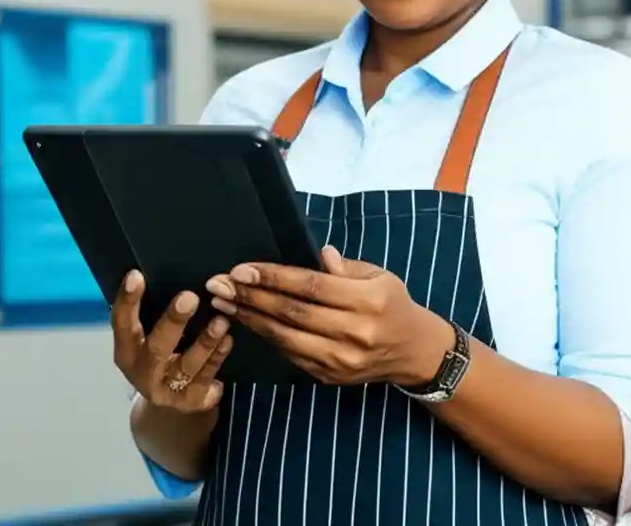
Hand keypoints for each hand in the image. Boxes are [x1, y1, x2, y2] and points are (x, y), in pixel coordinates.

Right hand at [112, 270, 232, 412]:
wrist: (170, 407)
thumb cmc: (161, 356)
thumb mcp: (148, 340)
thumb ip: (152, 315)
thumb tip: (165, 269)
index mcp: (126, 351)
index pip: (121, 323)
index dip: (127, 301)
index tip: (136, 275)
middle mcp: (142, 373)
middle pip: (157, 347)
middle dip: (173, 322)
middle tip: (189, 297)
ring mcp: (167, 390)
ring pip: (187, 365)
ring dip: (205, 342)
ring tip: (221, 320)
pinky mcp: (191, 402)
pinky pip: (207, 378)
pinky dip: (218, 358)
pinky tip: (228, 340)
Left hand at [205, 246, 452, 386]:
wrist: (413, 352)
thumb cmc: (393, 305)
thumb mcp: (380, 276)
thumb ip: (347, 268)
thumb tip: (320, 254)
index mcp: (367, 302)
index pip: (311, 287)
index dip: (273, 278)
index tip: (242, 270)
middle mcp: (353, 334)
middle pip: (292, 313)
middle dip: (250, 298)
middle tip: (217, 284)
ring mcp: (339, 360)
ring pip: (285, 337)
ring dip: (249, 319)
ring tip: (222, 303)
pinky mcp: (329, 376)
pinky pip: (290, 354)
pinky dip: (266, 337)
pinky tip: (246, 321)